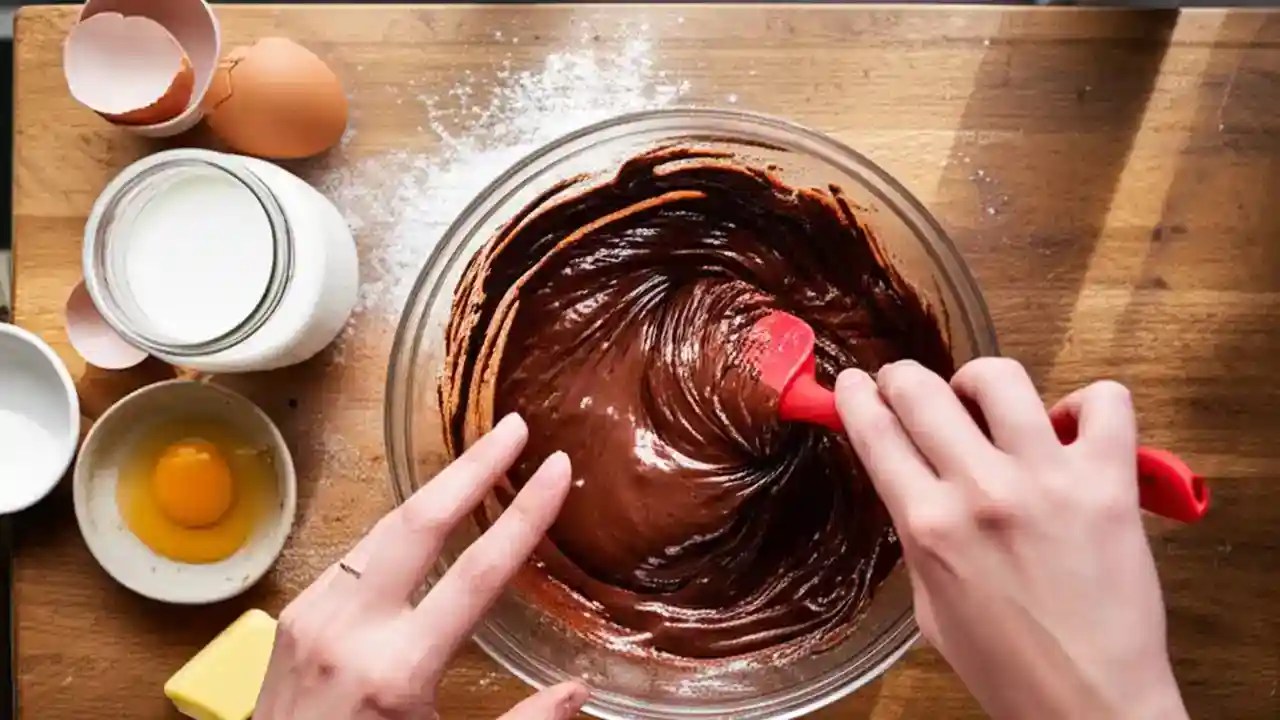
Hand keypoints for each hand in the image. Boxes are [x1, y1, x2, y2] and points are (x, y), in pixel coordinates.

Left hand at [255, 414, 586, 719]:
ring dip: (433, 491)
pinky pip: (355, 557)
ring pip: (382, 529)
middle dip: (471, 467)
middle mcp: (351, 632)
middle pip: (418, 521)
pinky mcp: (294, 616)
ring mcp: (314, 617)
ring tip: (478, 461)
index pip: (477, 574)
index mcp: (398, 672)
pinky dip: (396, 531)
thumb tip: (579, 690)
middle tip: (511, 427)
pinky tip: (424, 521)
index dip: (525, 515)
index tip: (557, 468)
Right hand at [835, 358, 1186, 719]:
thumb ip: (920, 535)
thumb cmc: (1006, 666)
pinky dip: (1086, 403)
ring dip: (981, 382)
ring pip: (999, 377)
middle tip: (907, 385)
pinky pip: (1104, 401)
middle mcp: (981, 492)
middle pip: (921, 390)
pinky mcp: (1109, 482)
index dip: (857, 396)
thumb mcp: (929, 604)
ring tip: (987, 403)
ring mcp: (1048, 480)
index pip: (875, 430)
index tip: (856, 383)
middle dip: (903, 378)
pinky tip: (1070, 429)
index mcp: (928, 527)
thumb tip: (917, 482)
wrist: (1090, 704)